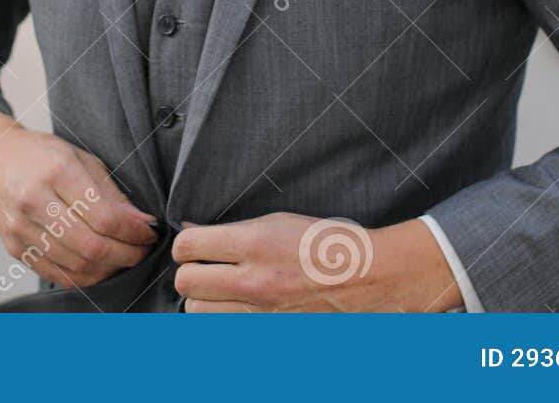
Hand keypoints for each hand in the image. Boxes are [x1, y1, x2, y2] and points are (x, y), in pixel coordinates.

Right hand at [0, 111, 157, 287]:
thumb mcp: (79, 158)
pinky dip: (85, 278)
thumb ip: (111, 193)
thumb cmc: (37, 154)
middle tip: (142, 251)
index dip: (134, 232)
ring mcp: (21, 229)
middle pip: (92, 246)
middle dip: (127, 255)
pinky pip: (57, 274)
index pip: (105, 217)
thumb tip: (142, 222)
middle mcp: (35, 202)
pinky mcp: (14, 248)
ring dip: (109, 270)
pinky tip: (100, 268)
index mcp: (56, 172)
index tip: (149, 233)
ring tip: (124, 259)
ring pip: (76, 266)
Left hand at [172, 212, 464, 311]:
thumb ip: (236, 231)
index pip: (188, 246)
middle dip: (191, 275)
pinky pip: (226, 334)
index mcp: (257, 243)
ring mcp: (262, 315)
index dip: (186, 244)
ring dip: (205, 302)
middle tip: (206, 270)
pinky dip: (226, 323)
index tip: (195, 246)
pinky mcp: (271, 336)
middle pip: (186, 283)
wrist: (373, 279)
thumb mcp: (281, 221)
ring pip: (198, 314)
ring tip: (223, 293)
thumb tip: (194, 233)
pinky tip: (240, 312)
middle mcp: (255, 281)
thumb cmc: (330, 244)